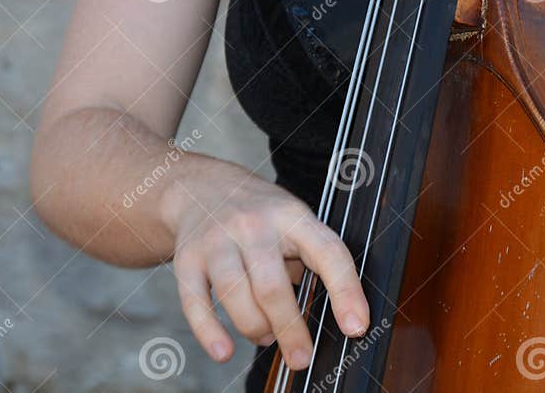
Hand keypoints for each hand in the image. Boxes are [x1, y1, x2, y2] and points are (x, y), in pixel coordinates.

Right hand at [159, 162, 368, 369]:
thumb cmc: (260, 213)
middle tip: (303, 358)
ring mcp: (217, 240)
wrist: (201, 187)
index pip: (328, 253)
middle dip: (290, 330)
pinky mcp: (187, 258)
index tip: (356, 327)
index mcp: (292, 216)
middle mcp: (254, 225)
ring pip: (235, 296)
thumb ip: (313, 259)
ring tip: (266, 338)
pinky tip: (225, 351)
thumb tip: (338, 313)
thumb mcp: (294, 220)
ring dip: (256, 328)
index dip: (346, 292)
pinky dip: (210, 332)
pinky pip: (195, 302)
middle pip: (273, 287)